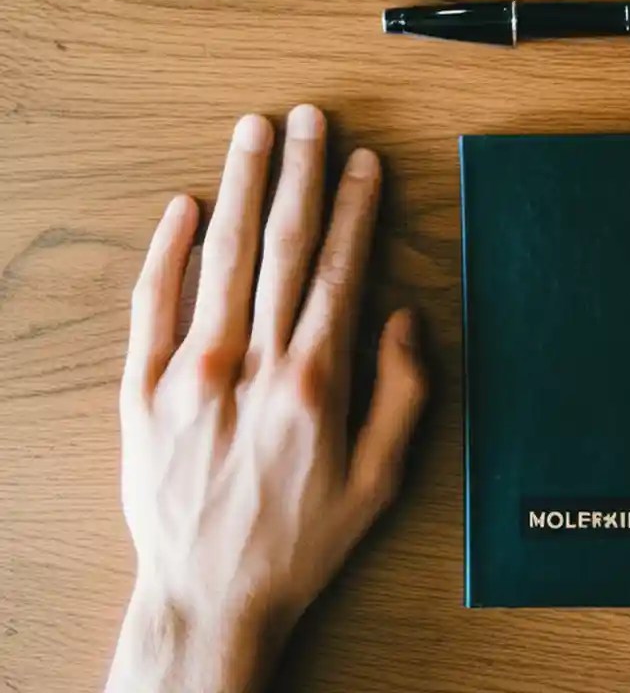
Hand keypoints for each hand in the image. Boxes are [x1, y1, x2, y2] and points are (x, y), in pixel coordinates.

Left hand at [107, 105, 427, 692]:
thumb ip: (401, 394)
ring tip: (254, 133)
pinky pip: (152, 305)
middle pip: (282, 249)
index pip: (340, 273)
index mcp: (314, 384)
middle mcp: (251, 366)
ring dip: (240, 188)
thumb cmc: (302, 541)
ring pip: (219, 259)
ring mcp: (190, 373)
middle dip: (300, 176)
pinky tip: (183, 207)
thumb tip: (403, 318)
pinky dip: (166, 251)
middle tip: (309, 119)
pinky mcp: (141, 391)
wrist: (210, 593)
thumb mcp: (380, 480)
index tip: (364, 163)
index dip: (357, 211)